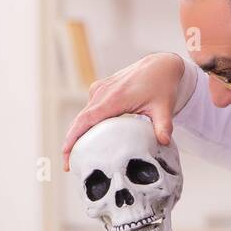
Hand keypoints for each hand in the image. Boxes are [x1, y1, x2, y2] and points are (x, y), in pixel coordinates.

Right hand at [61, 52, 185, 170]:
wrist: (160, 65)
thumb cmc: (162, 85)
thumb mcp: (164, 107)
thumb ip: (163, 125)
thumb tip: (164, 142)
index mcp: (114, 97)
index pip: (87, 119)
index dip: (74, 137)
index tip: (66, 154)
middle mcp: (102, 92)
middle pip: (80, 120)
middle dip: (71, 142)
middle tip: (68, 165)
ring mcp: (99, 90)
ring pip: (83, 116)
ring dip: (77, 134)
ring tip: (77, 157)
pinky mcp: (100, 90)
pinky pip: (89, 110)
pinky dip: (86, 125)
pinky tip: (89, 140)